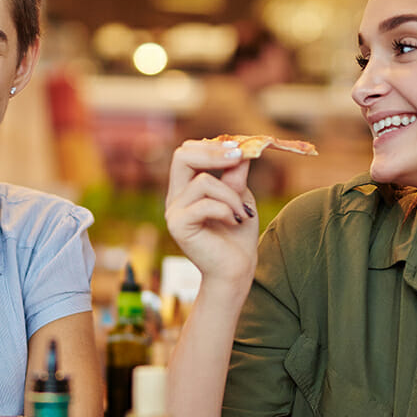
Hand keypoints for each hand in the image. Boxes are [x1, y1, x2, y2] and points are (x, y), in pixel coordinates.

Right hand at [163, 140, 258, 285]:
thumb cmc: (238, 235)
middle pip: (181, 156)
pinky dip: (226, 209)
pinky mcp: (178, 226)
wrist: (236, 270)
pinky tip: (235, 221)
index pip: (187, 152)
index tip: (238, 149)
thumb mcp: (240, 196)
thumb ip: (235, 174)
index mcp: (186, 188)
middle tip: (239, 157)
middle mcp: (175, 198)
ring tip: (243, 212)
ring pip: (202, 181)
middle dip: (213, 153)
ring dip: (231, 194)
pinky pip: (205, 204)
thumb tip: (239, 148)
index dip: (211, 146)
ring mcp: (174, 212)